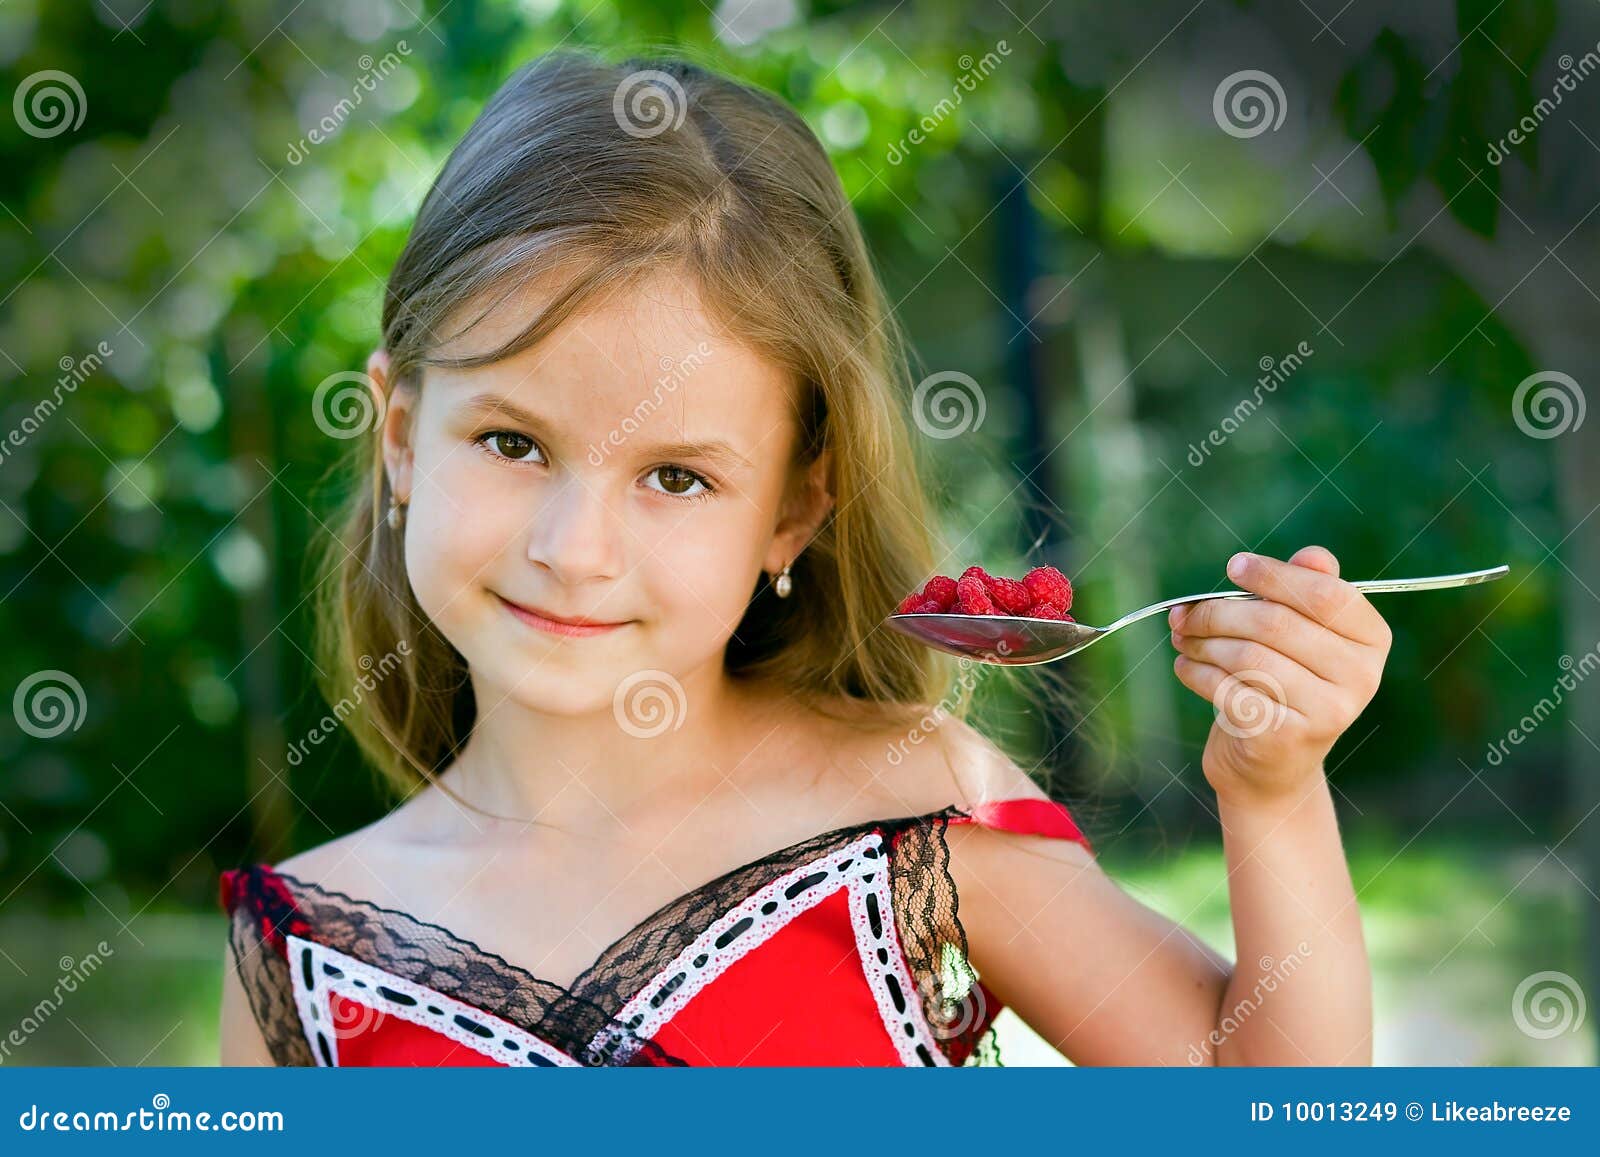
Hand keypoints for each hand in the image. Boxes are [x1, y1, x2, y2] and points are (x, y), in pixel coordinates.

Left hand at [1167, 545, 1392, 808]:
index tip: (1232, 566)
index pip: (1325, 594)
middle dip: (1218, 611)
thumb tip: (1314, 555)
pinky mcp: (1287, 738)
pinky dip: (1197, 672)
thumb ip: (1308, 591)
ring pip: (1248, 655)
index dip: (1274, 575)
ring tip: (1181, 638)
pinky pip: (1230, 689)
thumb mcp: (1302, 635)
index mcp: (1371, 640)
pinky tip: (1186, 666)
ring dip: (1202, 642)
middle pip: (1276, 623)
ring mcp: (1328, 712)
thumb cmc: (1285, 682)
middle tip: (1184, 612)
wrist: (1273, 766)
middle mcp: (1360, 677)